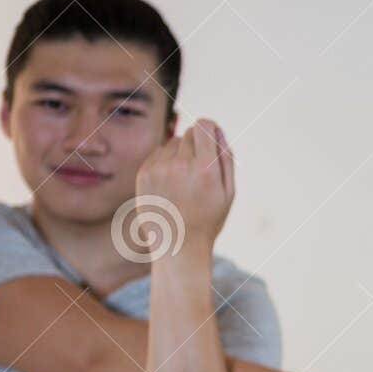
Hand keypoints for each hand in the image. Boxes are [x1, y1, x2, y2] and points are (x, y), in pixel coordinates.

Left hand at [134, 118, 233, 249]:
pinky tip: (170, 184)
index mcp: (205, 169)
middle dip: (197, 146)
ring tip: (184, 181)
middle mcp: (180, 165)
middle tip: (199, 169)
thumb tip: (217, 130)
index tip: (211, 138)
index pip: (204, 125)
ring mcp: (159, 169)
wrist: (178, 246)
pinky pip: (157, 154)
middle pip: (189, 133)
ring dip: (180, 154)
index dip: (210, 128)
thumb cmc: (208, 219)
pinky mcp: (144, 174)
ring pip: (172, 143)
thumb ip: (226, 158)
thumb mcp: (228, 192)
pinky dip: (165, 163)